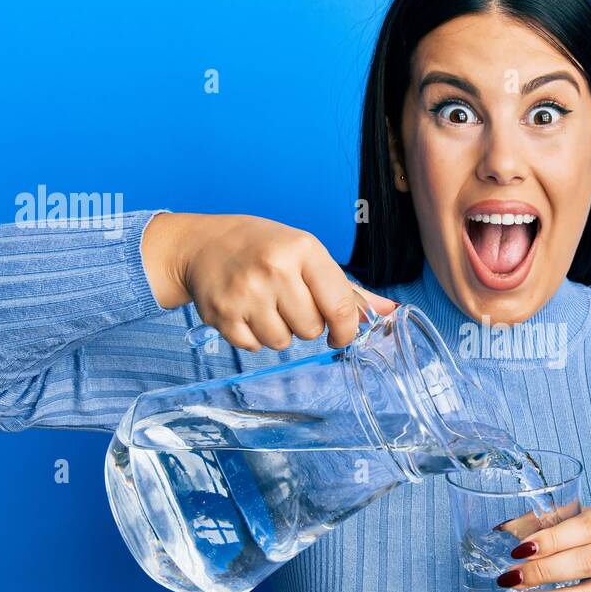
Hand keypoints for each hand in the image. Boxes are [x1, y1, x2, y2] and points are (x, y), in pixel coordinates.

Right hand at [141, 212, 396, 349]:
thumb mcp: (306, 253)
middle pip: (311, 329)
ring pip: (283, 343)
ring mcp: (245, 294)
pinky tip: (246, 312)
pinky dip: (253, 337)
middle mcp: (274, 270)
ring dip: (280, 332)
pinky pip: (254, 347)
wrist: (201, 244)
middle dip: (306, 323)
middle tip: (289, 302)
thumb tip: (389, 313)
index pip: (341, 306)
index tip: (340, 334)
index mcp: (303, 250)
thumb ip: (347, 288)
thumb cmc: (263, 248)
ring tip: (266, 306)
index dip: (346, 329)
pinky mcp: (221, 315)